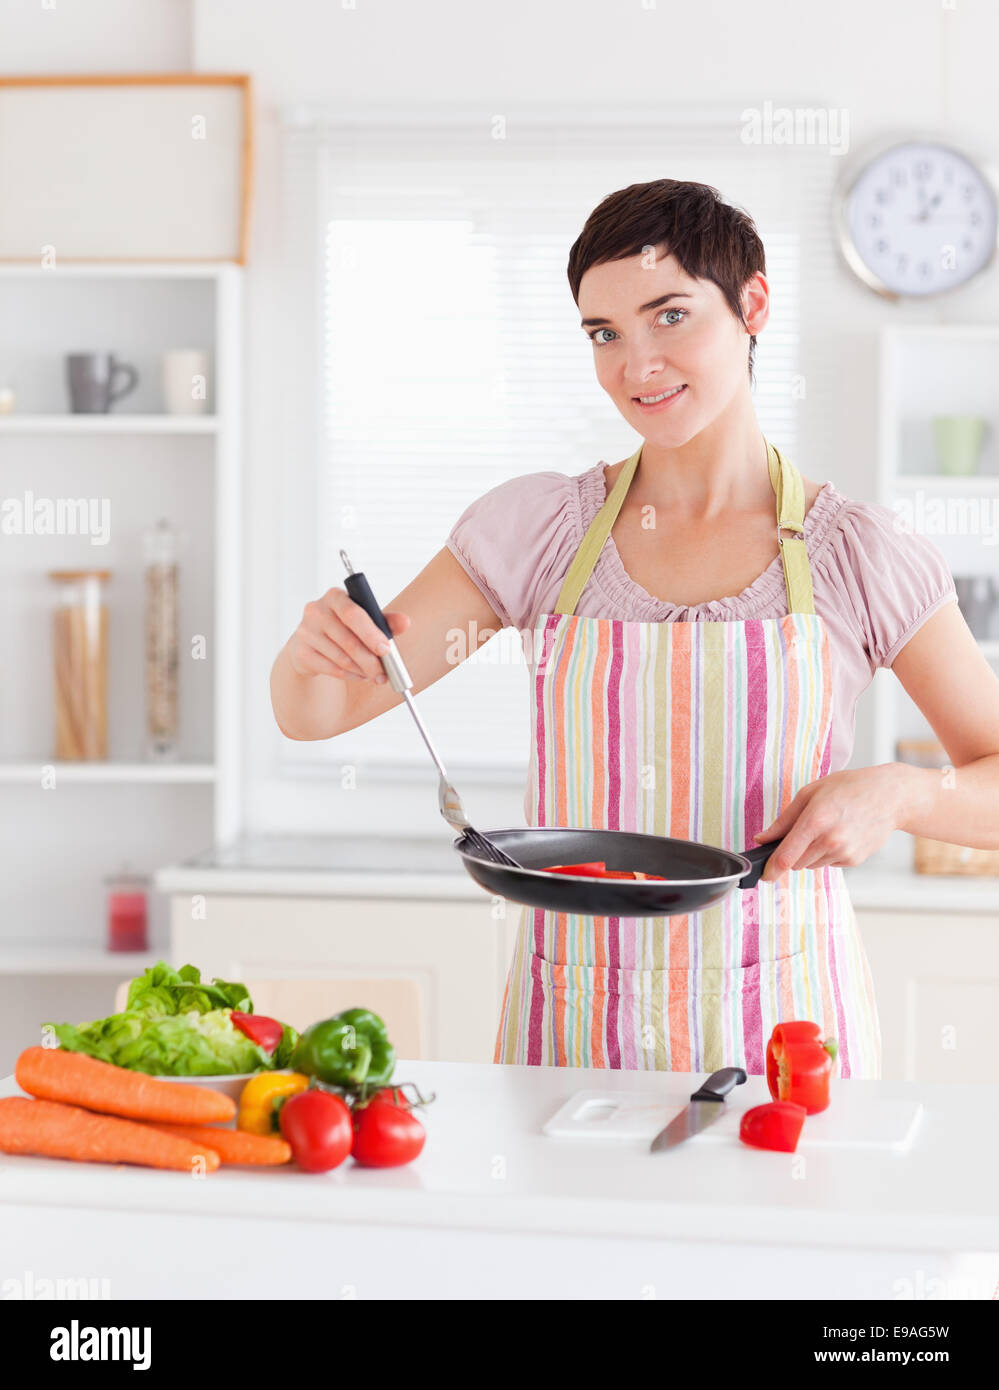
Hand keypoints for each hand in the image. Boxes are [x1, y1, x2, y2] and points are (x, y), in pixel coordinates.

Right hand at [288, 586, 410, 683]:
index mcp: (335, 597)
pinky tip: (358, 675)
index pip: (354, 614)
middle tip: (384, 673)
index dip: (371, 634)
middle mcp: (316, 610)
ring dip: (362, 670)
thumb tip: (405, 622)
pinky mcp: (300, 652)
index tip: (386, 650)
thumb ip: (386, 621)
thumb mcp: (365, 620)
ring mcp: (305, 632)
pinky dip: (349, 675)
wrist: (311, 642)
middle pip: (348, 640)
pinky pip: (331, 669)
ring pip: (341, 658)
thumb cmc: (344, 627)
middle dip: (370, 660)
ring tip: (373, 674)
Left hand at [752, 764, 915, 882]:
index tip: (763, 876)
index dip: (770, 870)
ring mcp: (843, 853)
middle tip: (805, 830)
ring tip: (828, 827)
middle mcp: (829, 840)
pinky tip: (841, 833)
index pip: (785, 857)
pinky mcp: (854, 860)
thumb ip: (783, 820)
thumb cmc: (848, 788)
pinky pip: (828, 863)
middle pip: (795, 863)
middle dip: (792, 852)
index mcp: (814, 820)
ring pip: (811, 864)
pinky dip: (827, 853)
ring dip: (810, 852)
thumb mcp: (810, 793)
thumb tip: (761, 839)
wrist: (889, 796)